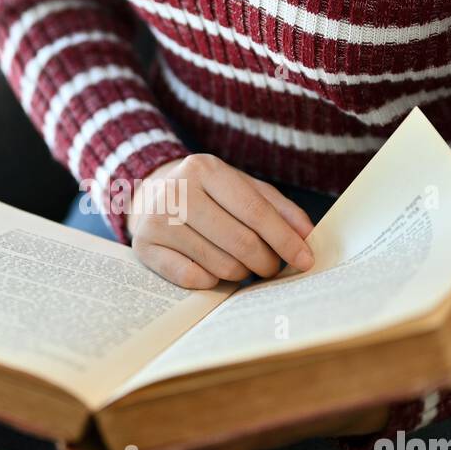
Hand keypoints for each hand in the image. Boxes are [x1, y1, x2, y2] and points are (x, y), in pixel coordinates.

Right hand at [127, 154, 314, 288]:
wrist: (149, 193)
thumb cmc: (207, 194)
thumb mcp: (241, 188)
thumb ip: (278, 209)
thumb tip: (307, 236)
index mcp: (205, 169)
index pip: (254, 211)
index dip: (284, 239)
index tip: (305, 260)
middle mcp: (177, 191)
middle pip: (240, 241)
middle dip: (266, 262)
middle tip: (272, 268)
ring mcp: (157, 220)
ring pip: (219, 264)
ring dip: (240, 272)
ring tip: (240, 265)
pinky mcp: (144, 247)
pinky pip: (192, 278)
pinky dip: (212, 280)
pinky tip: (213, 269)